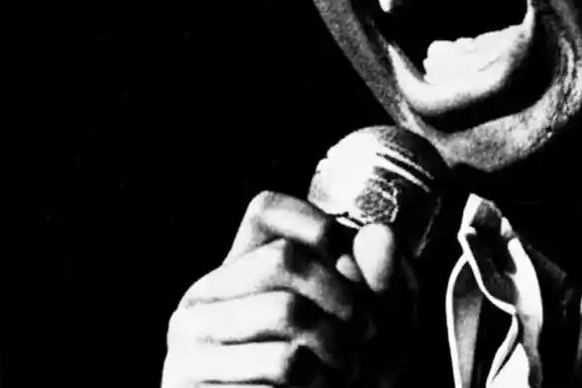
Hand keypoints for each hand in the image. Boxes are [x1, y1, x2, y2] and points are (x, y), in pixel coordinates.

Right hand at [162, 191, 416, 386]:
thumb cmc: (348, 380)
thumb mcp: (382, 324)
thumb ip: (388, 278)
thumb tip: (377, 235)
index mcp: (242, 272)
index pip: (265, 210)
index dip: (319, 226)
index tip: (352, 267)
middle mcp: (207, 299)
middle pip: (284, 257)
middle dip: (344, 296)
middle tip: (364, 334)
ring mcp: (193, 341)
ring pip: (287, 310)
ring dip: (338, 347)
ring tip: (344, 372)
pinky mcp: (195, 383)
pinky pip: (282, 363)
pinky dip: (320, 381)